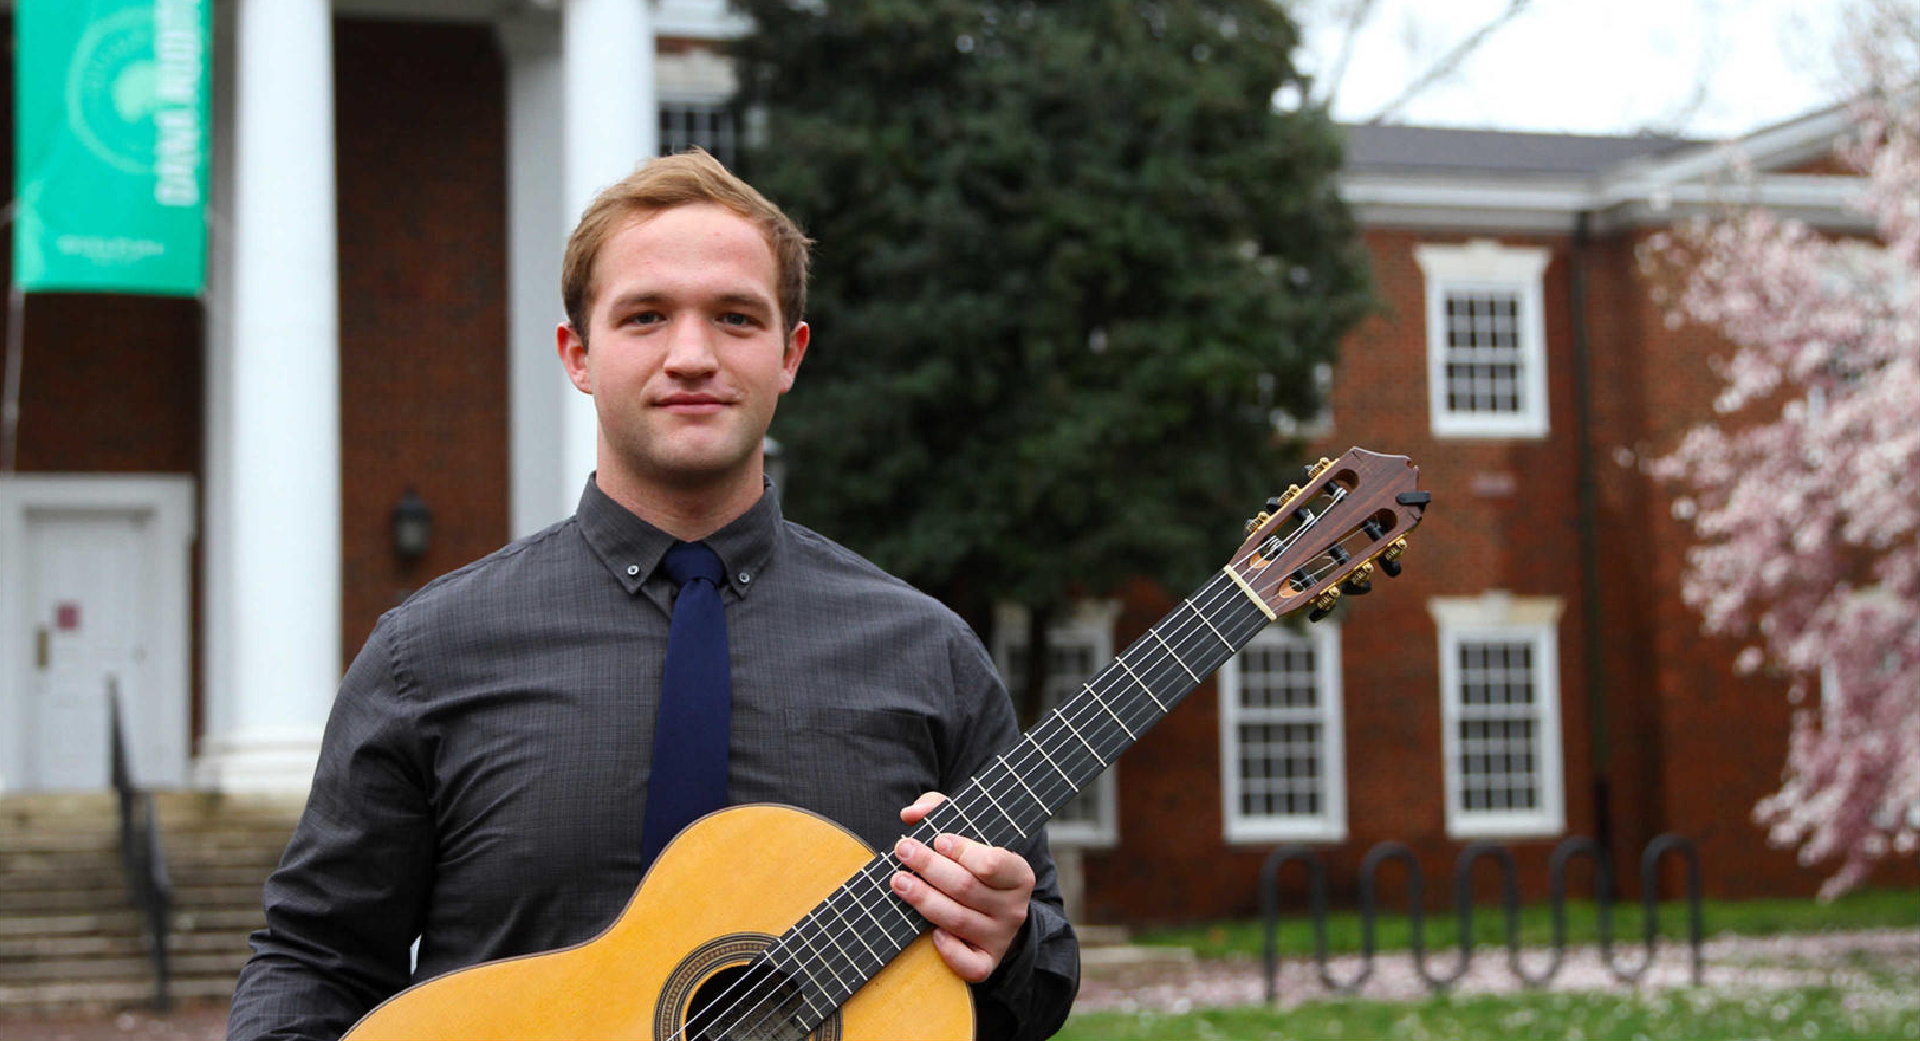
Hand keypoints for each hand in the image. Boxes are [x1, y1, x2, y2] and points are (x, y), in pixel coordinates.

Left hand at [889, 791, 1034, 982]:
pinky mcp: (986, 962)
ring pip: (959, 920)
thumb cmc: (974, 867)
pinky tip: (931, 933)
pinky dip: (950, 951)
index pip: (992, 863)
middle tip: (904, 851)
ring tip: (899, 881)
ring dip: (925, 900)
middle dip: (930, 868)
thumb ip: (940, 812)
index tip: (937, 840)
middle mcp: (1014, 908)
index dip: (962, 850)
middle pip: (967, 888)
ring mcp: (1000, 937)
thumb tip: (911, 813)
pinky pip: (970, 965)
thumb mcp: (968, 835)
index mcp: (1018, 874)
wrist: (995, 915)